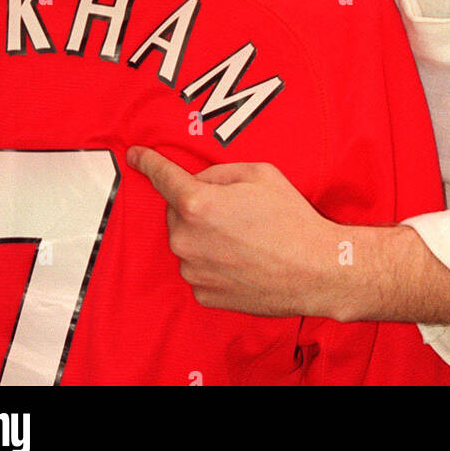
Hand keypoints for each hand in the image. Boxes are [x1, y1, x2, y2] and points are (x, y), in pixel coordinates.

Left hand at [127, 148, 341, 316]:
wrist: (314, 270)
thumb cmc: (290, 218)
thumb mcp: (259, 174)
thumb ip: (219, 172)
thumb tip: (199, 181)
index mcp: (197, 204)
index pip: (162, 176)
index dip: (147, 162)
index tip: (135, 155)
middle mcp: (186, 239)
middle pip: (178, 211)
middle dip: (199, 205)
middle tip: (236, 209)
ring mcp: (193, 271)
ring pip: (188, 241)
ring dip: (206, 235)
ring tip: (245, 237)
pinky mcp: (203, 294)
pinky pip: (199, 268)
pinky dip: (213, 261)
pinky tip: (242, 259)